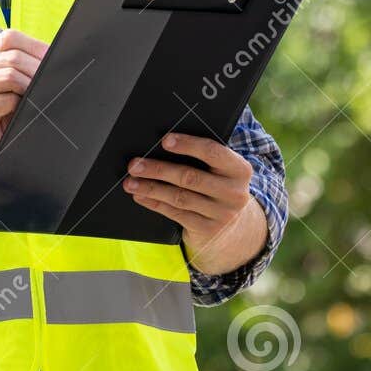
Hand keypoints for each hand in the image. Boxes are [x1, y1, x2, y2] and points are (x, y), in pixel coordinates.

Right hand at [0, 28, 47, 181]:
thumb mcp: (4, 91)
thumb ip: (18, 72)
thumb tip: (51, 59)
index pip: (9, 38)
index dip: (35, 47)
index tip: (52, 59)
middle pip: (12, 56)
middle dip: (37, 69)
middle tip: (51, 82)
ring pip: (10, 75)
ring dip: (29, 88)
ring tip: (34, 99)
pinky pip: (5, 99)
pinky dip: (17, 106)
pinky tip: (16, 115)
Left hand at [125, 133, 266, 274]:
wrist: (234, 229)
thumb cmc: (219, 188)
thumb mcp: (222, 172)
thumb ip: (204, 158)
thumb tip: (165, 144)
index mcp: (240, 170)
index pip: (213, 152)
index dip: (188, 145)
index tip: (165, 141)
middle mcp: (234, 192)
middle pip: (190, 177)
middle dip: (158, 169)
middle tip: (135, 164)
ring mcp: (222, 214)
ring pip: (180, 197)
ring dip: (151, 188)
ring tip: (131, 182)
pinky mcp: (208, 230)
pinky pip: (176, 214)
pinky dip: (155, 203)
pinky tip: (141, 196)